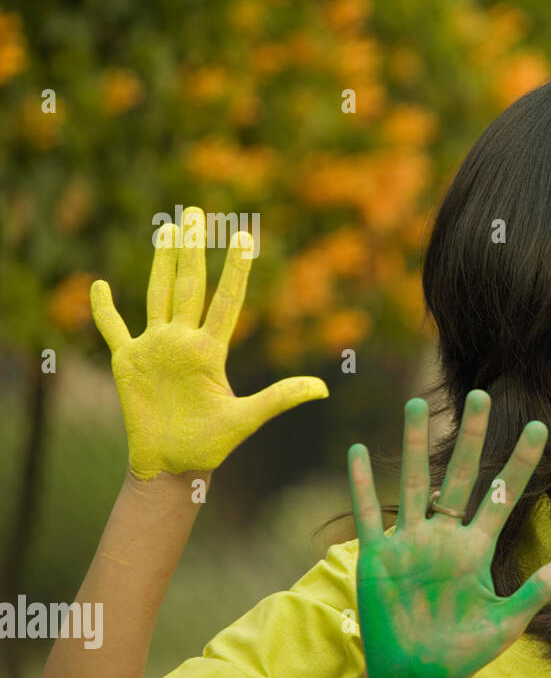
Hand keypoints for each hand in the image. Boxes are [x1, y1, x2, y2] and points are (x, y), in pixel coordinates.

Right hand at [90, 206, 328, 480]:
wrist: (174, 465)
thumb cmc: (212, 445)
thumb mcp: (247, 419)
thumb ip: (280, 398)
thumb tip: (324, 388)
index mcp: (211, 350)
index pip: (226, 300)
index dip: (234, 268)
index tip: (243, 235)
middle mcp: (183, 341)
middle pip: (188, 285)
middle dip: (191, 248)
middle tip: (196, 212)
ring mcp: (154, 348)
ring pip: (157, 294)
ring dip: (160, 262)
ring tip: (167, 229)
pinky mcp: (127, 362)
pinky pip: (113, 329)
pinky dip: (103, 310)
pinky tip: (99, 285)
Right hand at [348, 392, 550, 677]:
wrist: (415, 676)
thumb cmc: (463, 651)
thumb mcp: (507, 623)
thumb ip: (540, 590)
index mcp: (476, 550)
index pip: (502, 495)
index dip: (519, 462)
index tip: (538, 427)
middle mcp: (444, 538)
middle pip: (458, 475)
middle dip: (468, 436)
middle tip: (480, 394)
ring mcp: (409, 544)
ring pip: (412, 484)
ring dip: (412, 445)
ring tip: (415, 403)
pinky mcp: (377, 558)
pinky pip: (369, 515)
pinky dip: (362, 484)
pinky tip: (359, 451)